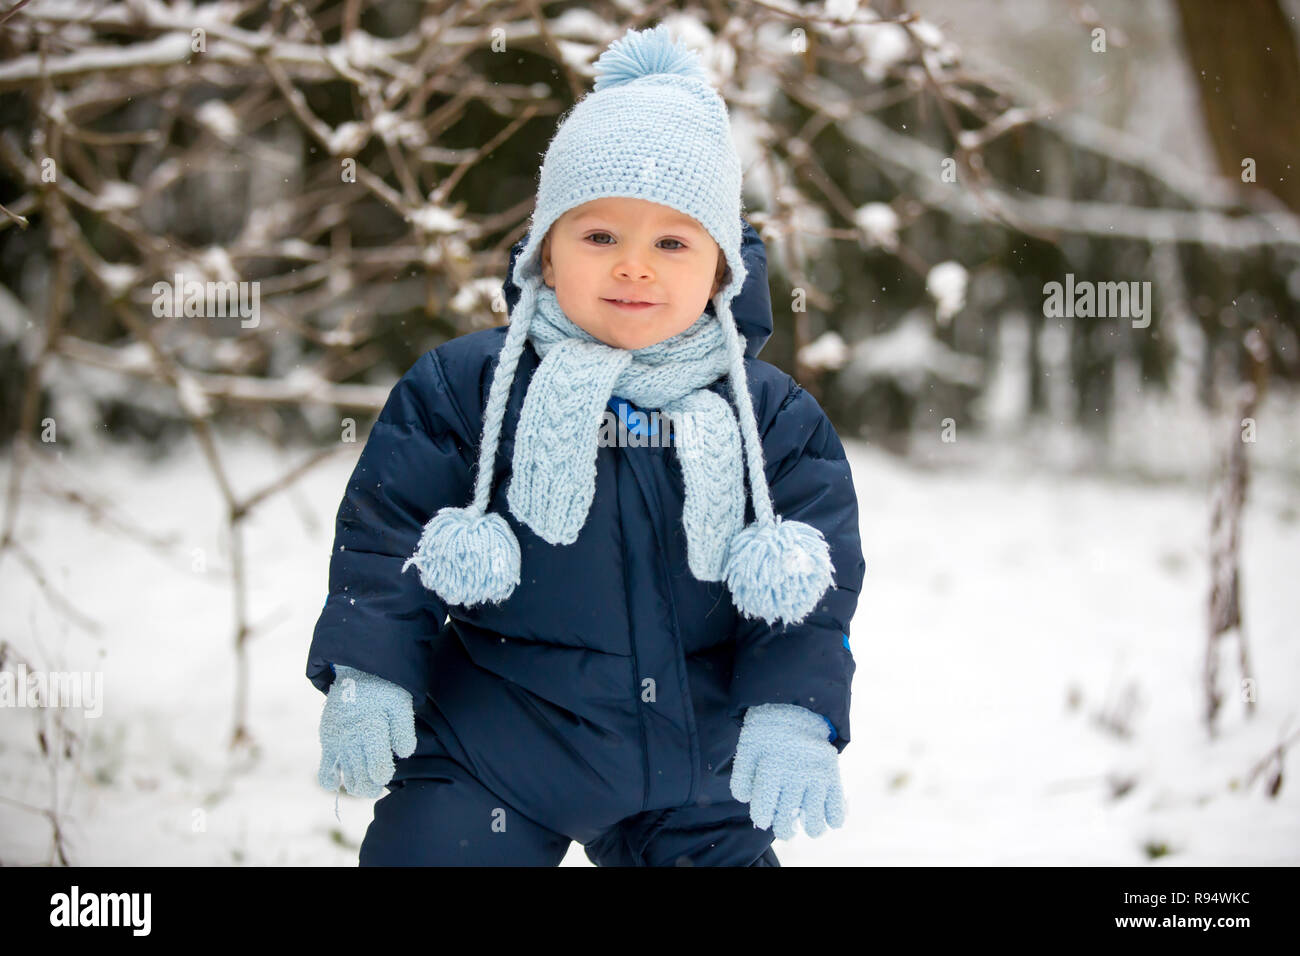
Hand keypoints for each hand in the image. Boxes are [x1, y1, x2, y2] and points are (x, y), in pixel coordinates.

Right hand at [317, 664, 417, 797]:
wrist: (356, 671)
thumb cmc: (383, 689)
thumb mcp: (400, 704)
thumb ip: (404, 731)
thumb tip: (403, 754)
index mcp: (371, 729)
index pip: (378, 770)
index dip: (385, 775)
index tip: (388, 769)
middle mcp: (351, 740)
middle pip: (362, 781)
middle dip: (372, 786)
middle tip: (379, 779)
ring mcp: (337, 742)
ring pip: (346, 780)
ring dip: (358, 786)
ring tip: (367, 779)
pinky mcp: (327, 741)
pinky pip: (325, 772)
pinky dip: (332, 781)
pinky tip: (343, 779)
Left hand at [729, 703, 845, 839]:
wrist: (797, 708)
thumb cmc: (768, 734)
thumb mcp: (748, 749)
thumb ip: (742, 777)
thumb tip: (746, 800)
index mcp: (771, 769)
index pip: (764, 810)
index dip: (761, 819)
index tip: (763, 817)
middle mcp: (794, 776)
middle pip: (786, 822)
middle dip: (783, 829)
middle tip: (784, 825)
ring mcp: (816, 777)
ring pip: (814, 823)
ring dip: (810, 829)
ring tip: (807, 824)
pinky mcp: (832, 775)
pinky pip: (837, 808)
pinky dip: (833, 819)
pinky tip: (826, 817)